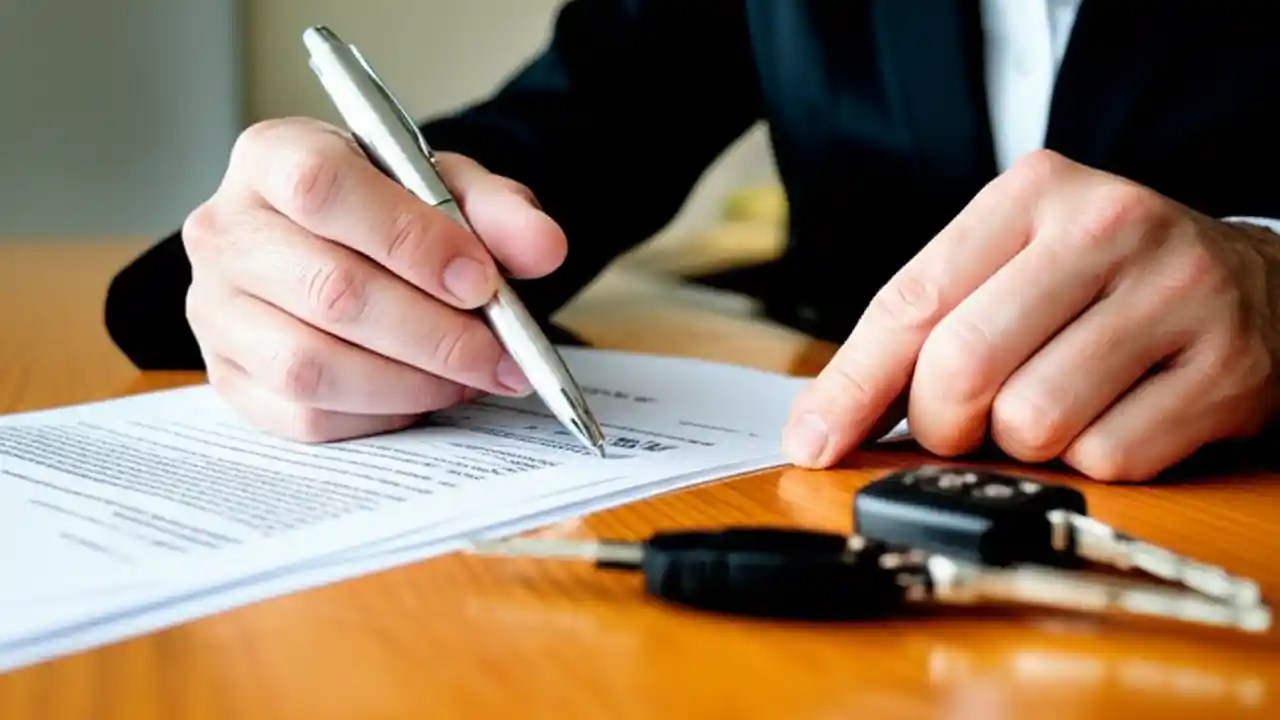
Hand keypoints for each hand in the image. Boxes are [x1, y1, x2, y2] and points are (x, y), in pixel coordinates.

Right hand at [183, 117, 566, 441]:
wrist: (343, 246)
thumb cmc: (389, 211)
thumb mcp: (448, 189)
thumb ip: (499, 211)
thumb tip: (544, 250)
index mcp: (272, 157)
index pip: (323, 189)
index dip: (410, 240)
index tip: (480, 281)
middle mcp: (226, 231)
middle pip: (329, 291)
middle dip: (434, 333)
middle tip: (500, 353)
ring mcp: (215, 310)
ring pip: (311, 365)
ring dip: (411, 383)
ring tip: (468, 376)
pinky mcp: (227, 376)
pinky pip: (303, 416)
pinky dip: (378, 415)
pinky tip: (421, 395)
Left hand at [783, 149, 1279, 481]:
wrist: (1258, 282)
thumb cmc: (1100, 282)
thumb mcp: (1009, 266)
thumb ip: (920, 328)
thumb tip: (821, 426)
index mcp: (1033, 192)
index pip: (912, 300)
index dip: (851, 386)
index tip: (813, 441)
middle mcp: (1109, 227)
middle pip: (962, 368)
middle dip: (940, 423)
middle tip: (959, 424)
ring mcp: (1177, 295)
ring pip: (1032, 422)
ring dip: (1020, 442)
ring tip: (1049, 405)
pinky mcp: (1228, 368)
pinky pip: (1108, 459)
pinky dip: (1090, 460)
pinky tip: (1111, 415)